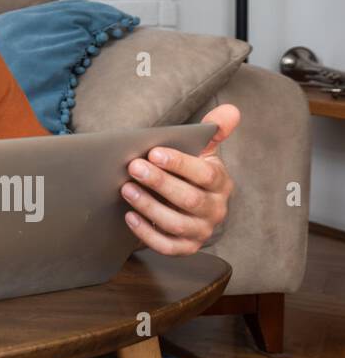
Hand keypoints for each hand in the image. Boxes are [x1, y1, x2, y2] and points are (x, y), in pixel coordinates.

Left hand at [121, 104, 236, 255]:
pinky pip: (168, 246)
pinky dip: (148, 234)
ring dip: (149, 207)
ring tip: (126, 189)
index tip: (154, 153)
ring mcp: (201, 230)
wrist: (184, 202)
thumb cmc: (189, 172)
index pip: (205, 174)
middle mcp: (216, 209)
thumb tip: (231, 109)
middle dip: (160, 183)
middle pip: (190, 199)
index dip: (180, 164)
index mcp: (220, 182)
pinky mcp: (186, 247)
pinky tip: (129, 217)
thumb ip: (214, 130)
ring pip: (177, 224)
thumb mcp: (203, 150)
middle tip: (133, 167)